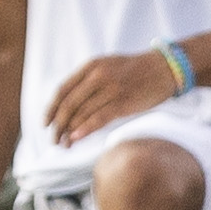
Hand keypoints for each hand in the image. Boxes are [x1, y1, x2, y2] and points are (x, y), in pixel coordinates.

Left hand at [45, 49, 177, 142]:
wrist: (165, 67)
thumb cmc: (134, 70)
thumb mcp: (106, 65)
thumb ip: (87, 80)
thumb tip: (69, 103)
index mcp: (89, 67)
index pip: (62, 90)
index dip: (51, 109)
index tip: (45, 123)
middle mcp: (97, 77)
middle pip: (69, 104)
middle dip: (58, 124)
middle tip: (53, 139)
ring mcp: (110, 89)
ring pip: (82, 113)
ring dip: (69, 131)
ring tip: (63, 144)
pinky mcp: (124, 102)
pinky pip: (99, 118)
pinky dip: (84, 129)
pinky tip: (75, 138)